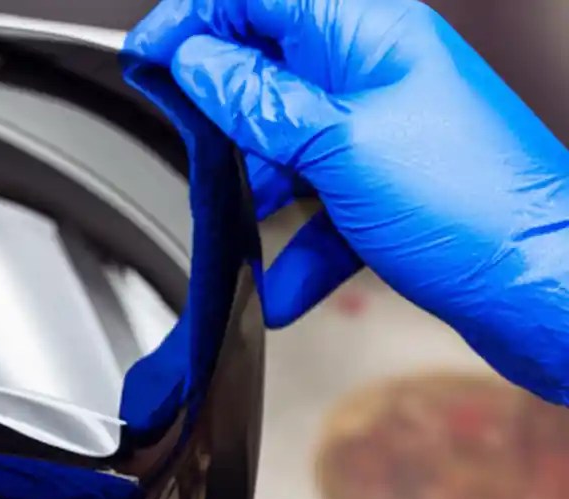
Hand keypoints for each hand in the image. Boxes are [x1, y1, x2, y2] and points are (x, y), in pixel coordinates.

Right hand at [123, 0, 568, 404]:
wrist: (549, 292)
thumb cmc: (473, 209)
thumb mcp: (338, 146)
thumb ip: (258, 101)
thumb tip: (195, 61)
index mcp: (367, 36)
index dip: (196, 18)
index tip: (147, 54)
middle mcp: (374, 75)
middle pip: (268, 70)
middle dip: (222, 116)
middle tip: (189, 148)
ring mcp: (381, 133)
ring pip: (287, 143)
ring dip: (257, 189)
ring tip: (238, 225)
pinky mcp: (387, 191)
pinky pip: (320, 208)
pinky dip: (296, 249)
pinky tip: (280, 287)